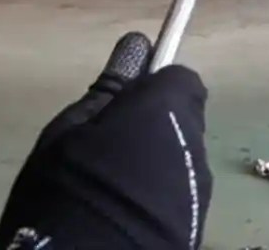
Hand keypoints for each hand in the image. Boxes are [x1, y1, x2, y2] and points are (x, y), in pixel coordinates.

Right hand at [0, 33, 211, 249]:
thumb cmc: (67, 188)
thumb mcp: (68, 131)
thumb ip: (110, 89)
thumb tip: (137, 45)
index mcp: (166, 109)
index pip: (179, 78)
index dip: (150, 88)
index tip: (118, 106)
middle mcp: (194, 143)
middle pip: (182, 120)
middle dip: (152, 126)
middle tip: (105, 150)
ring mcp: (201, 187)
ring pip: (181, 158)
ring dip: (155, 162)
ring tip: (111, 188)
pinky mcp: (198, 223)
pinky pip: (180, 194)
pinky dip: (158, 196)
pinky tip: (127, 214)